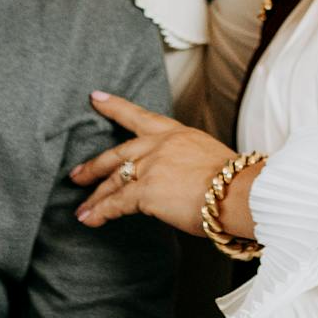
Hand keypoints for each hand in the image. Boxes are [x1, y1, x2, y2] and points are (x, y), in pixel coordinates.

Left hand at [72, 91, 252, 238]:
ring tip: (81, 209)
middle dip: (95, 165)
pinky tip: (89, 219)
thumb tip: (177, 179)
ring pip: (113, 180)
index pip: (140, 117)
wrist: (240, 191)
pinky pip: (116, 203)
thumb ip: (186, 161)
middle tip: (76, 173)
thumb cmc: (235, 183)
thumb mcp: (209, 157)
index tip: (96, 98)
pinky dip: (100, 212)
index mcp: (177, 133)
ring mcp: (150, 167)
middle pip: (118, 153)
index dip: (115, 107)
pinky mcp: (146, 191)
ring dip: (95, 196)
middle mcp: (159, 145)